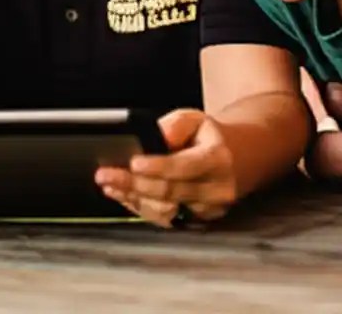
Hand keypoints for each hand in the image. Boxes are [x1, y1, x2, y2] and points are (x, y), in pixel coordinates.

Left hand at [94, 109, 235, 226]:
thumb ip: (177, 124)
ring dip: (133, 199)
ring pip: (165, 210)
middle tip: (106, 175)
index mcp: (217, 159)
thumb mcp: (197, 119)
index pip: (185, 167)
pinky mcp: (198, 222)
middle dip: (134, 184)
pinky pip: (165, 219)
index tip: (133, 163)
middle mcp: (217, 189)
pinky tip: (123, 196)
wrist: (235, 161)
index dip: (158, 167)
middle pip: (170, 191)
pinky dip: (140, 207)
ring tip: (110, 185)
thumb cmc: (208, 139)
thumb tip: (160, 136)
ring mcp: (208, 210)